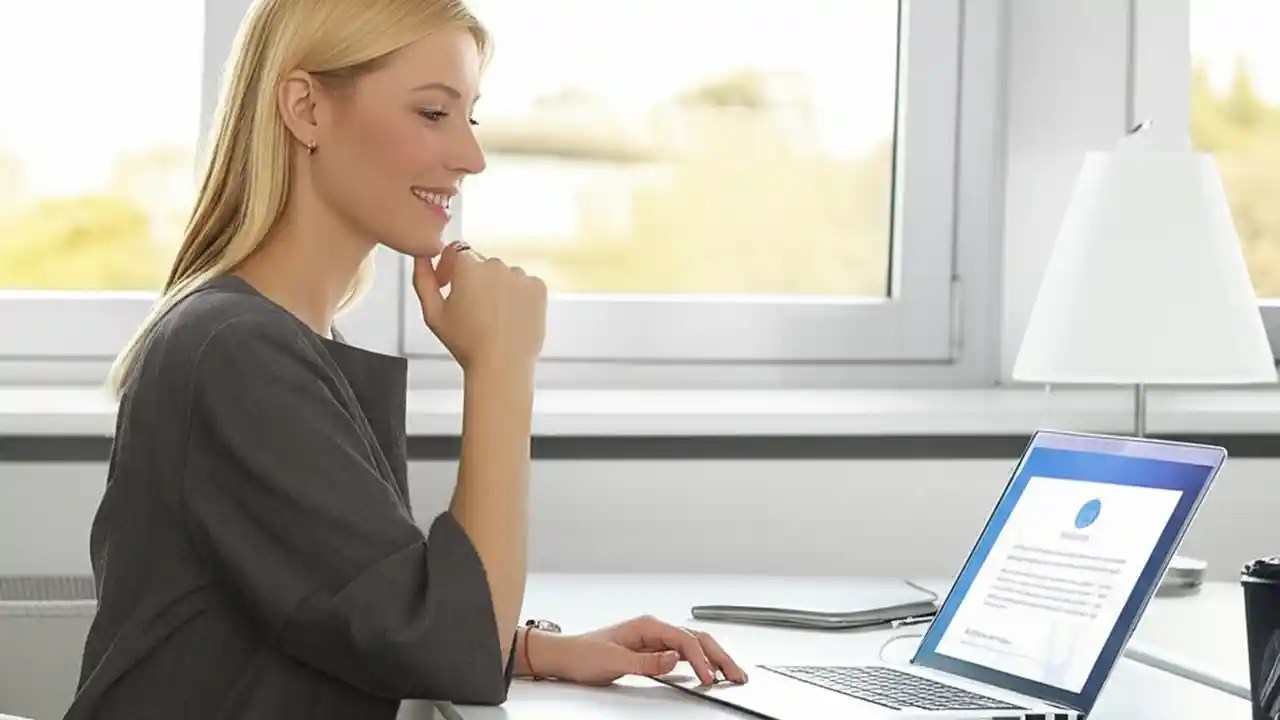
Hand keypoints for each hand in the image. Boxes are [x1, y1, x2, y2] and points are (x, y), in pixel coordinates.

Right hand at [412, 242, 546, 372]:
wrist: (502, 366)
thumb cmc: (467, 344)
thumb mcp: (433, 313)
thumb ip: (422, 279)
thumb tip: (420, 256)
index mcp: (468, 267)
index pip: (456, 251)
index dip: (449, 267)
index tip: (448, 284)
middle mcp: (496, 265)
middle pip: (481, 263)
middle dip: (475, 279)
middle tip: (473, 310)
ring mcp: (520, 275)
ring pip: (504, 274)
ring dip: (497, 287)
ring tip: (493, 318)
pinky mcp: (539, 287)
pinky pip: (525, 284)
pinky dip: (518, 296)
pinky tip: (509, 317)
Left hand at [528, 615, 747, 686]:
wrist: (566, 656)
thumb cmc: (584, 654)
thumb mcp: (614, 661)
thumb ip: (646, 661)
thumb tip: (676, 659)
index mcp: (648, 626)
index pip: (685, 641)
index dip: (701, 660)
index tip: (710, 678)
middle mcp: (654, 629)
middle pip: (696, 639)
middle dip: (719, 656)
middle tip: (737, 675)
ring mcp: (654, 639)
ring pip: (693, 645)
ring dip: (714, 658)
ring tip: (732, 674)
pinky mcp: (652, 650)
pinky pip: (683, 654)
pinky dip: (700, 662)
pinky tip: (709, 671)